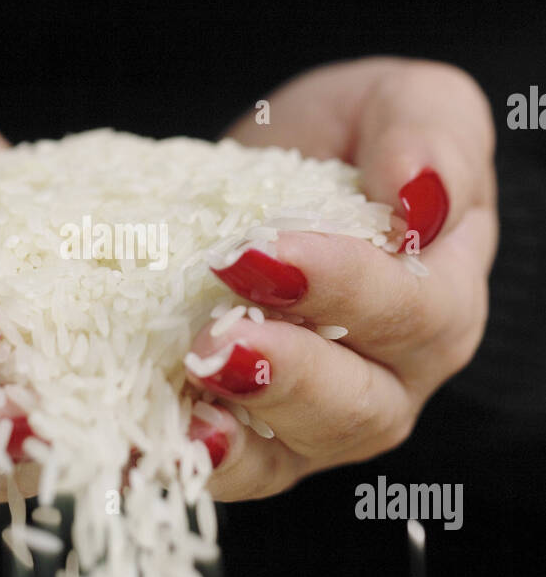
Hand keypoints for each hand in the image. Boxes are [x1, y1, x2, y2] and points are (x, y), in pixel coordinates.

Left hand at [185, 57, 497, 501]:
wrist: (268, 174)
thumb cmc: (349, 140)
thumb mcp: (402, 103)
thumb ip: (427, 134)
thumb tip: (418, 194)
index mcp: (441, 297)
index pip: (415, 312)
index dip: (344, 288)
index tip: (262, 250)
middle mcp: (391, 377)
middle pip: (360, 406)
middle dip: (285, 375)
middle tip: (214, 339)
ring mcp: (317, 422)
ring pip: (291, 456)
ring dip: (234, 435)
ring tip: (180, 396)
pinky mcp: (252, 447)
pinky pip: (221, 473)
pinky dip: (178, 463)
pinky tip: (135, 448)